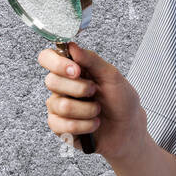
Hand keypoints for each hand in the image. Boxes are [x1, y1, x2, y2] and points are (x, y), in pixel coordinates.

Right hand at [39, 41, 145, 160]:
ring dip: (86, 110)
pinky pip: (60, 125)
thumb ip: (91, 59)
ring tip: (97, 111)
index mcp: (72, 69)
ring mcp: (58, 106)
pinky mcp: (59, 126)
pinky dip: (84, 125)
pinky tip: (93, 124)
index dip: (57, 63)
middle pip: (51, 81)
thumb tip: (71, 46)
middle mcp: (62, 86)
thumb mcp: (111, 75)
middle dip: (79, 88)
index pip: (47, 58)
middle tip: (95, 92)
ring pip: (60, 105)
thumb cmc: (121, 101)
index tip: (76, 71)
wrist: (128, 129)